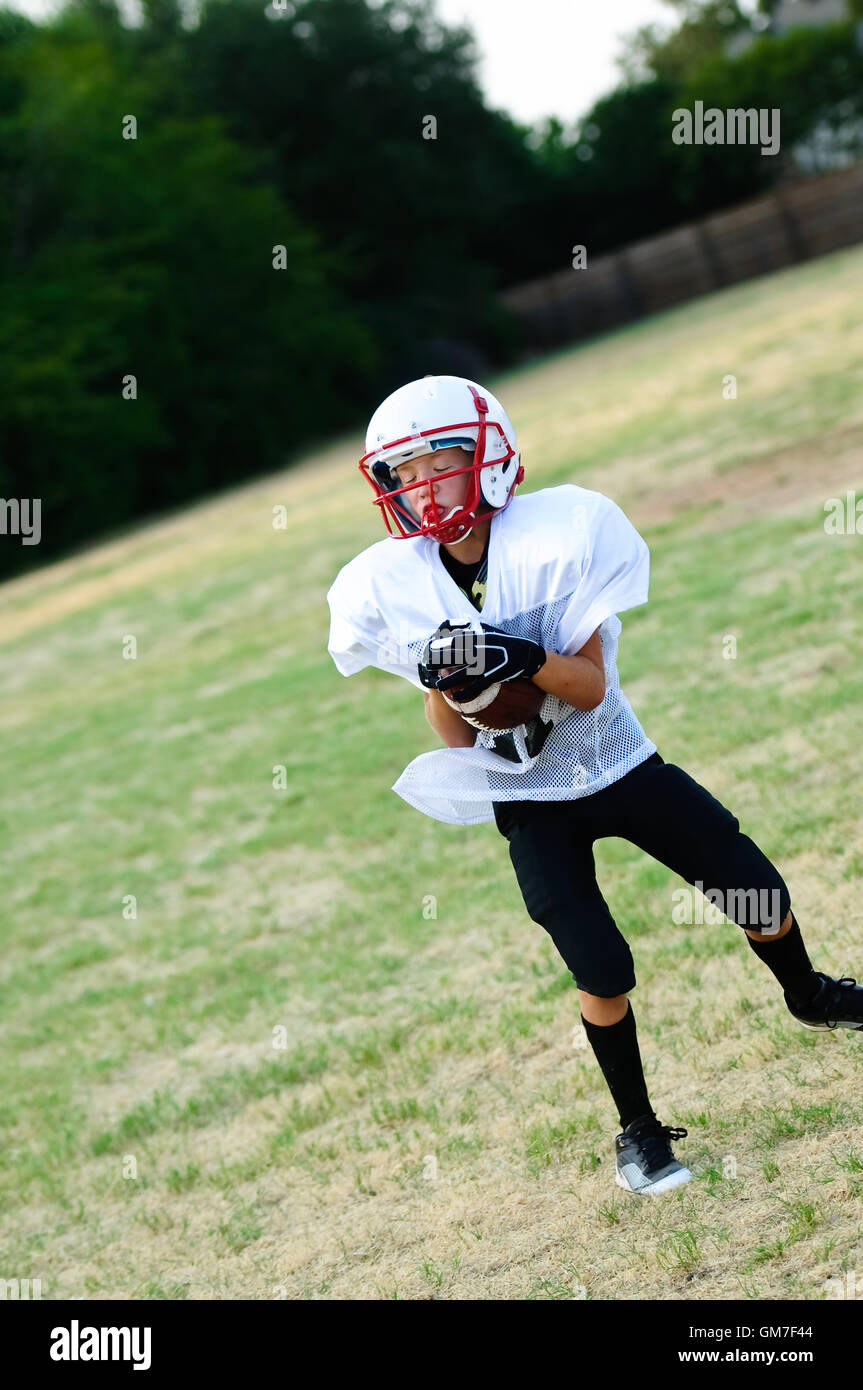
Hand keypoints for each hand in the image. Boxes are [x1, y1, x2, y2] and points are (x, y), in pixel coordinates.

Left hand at [418, 620, 545, 701]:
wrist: (525, 655)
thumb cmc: (505, 642)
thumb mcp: (489, 631)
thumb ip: (474, 629)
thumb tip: (459, 625)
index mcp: (477, 639)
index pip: (453, 641)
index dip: (440, 646)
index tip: (429, 650)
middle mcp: (478, 651)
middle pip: (453, 656)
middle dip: (438, 661)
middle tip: (428, 666)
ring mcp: (484, 665)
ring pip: (461, 674)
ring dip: (448, 680)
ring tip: (438, 685)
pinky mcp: (491, 677)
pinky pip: (475, 687)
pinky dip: (465, 693)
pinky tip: (456, 697)